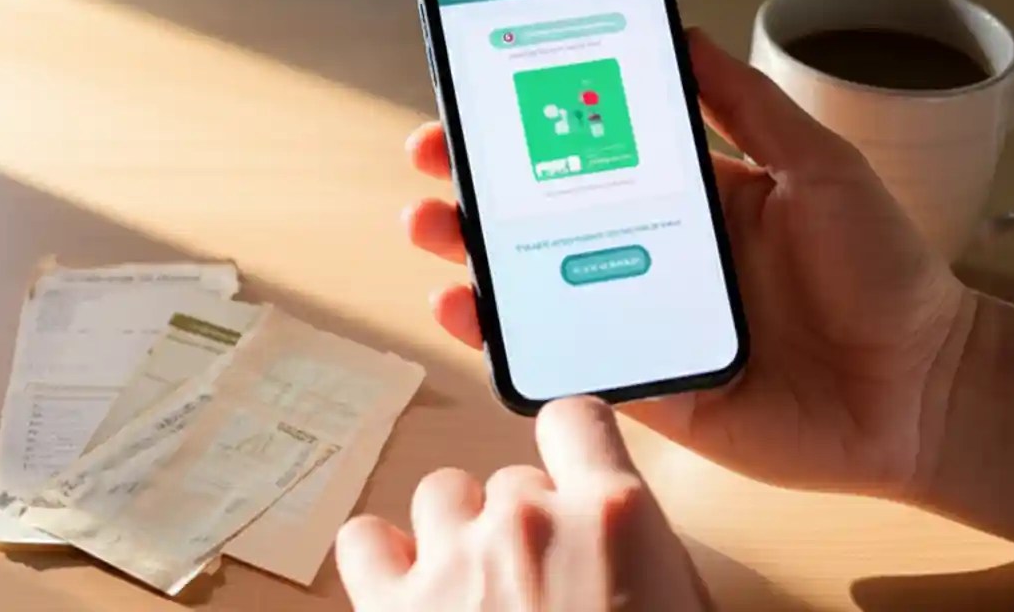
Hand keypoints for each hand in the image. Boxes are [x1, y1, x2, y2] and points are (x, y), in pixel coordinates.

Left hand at [336, 397, 711, 610]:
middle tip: (544, 589)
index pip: (576, 418)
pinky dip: (384, 561)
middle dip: (527, 524)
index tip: (571, 480)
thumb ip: (649, 558)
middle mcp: (524, 523)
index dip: (574, 448)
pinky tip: (411, 592)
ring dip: (460, 534)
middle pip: (512, 480)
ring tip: (479, 595)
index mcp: (612, 518)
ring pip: (441, 497)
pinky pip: (363, 541)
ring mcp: (450, 564)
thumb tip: (620, 540)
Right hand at [402, 30, 972, 496]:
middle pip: (547, 222)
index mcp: (692, 201)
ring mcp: (645, 322)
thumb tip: (685, 36)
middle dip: (478, 193)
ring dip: (475, 261)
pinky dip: (512, 341)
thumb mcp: (819, 168)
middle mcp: (657, 257)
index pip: (590, 158)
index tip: (475, 107)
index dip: (530, 132)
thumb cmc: (882, 274)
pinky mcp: (646, 386)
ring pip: (540, 289)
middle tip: (429, 170)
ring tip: (429, 231)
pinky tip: (471, 313)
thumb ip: (750, 109)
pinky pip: (567, 359)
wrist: (920, 389)